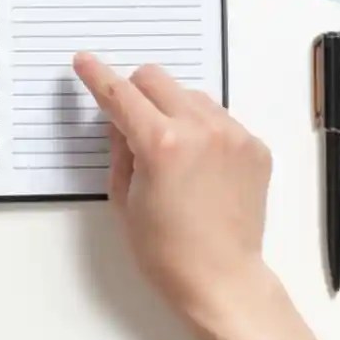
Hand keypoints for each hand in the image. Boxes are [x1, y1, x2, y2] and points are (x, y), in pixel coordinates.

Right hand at [72, 53, 271, 316]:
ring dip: (172, 109)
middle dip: (136, 92)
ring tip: (171, 152)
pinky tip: (200, 167)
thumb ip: (119, 149)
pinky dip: (203, 130)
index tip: (85, 61)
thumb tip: (120, 120)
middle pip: (156, 79)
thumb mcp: (124, 199)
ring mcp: (233, 135)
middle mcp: (201, 129)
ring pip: (191, 95)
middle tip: (131, 121)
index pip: (121, 95)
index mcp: (162, 144)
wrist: (222, 278)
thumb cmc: (166, 251)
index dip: (97, 76)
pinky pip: (220, 119)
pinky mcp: (254, 147)